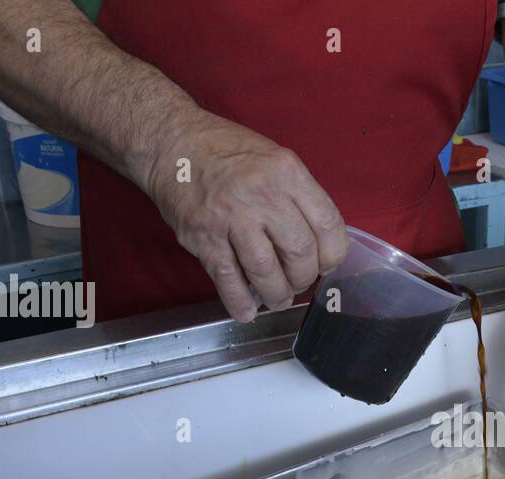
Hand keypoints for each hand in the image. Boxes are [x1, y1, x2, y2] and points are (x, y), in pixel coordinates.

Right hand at [144, 109, 348, 321]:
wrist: (172, 142)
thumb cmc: (226, 151)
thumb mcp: (274, 159)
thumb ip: (298, 197)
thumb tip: (319, 245)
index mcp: (287, 173)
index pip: (327, 225)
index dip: (333, 254)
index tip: (326, 264)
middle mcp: (261, 194)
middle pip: (300, 253)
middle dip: (304, 278)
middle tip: (298, 282)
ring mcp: (230, 218)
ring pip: (266, 272)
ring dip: (277, 295)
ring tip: (277, 298)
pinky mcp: (203, 237)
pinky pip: (228, 280)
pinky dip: (240, 302)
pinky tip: (247, 310)